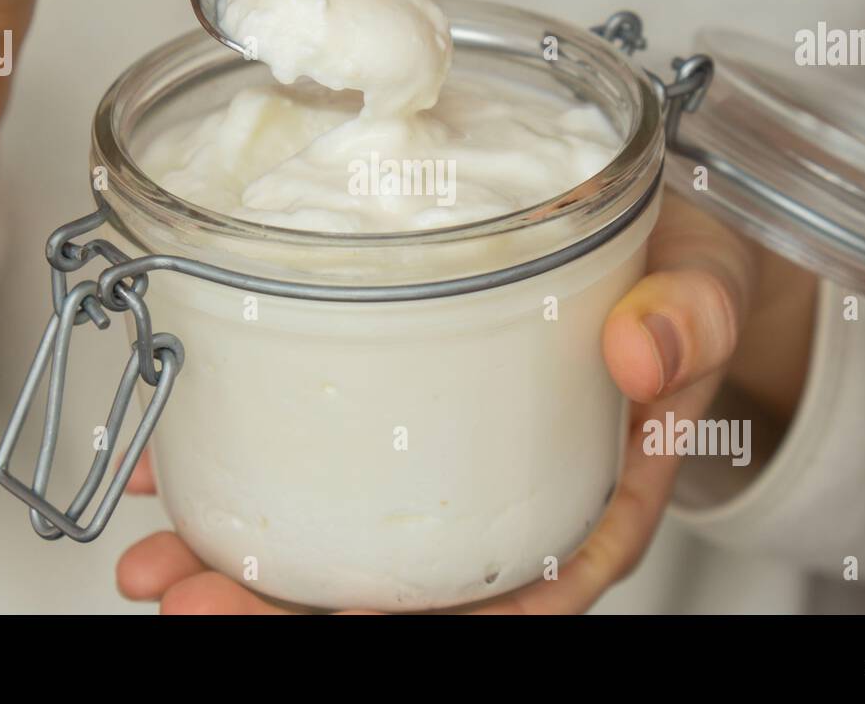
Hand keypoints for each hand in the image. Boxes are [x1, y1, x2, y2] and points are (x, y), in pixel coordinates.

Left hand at [116, 193, 817, 612]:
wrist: (662, 246)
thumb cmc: (684, 287)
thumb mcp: (705, 294)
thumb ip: (688, 322)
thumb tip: (641, 355)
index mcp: (591, 499)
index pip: (515, 592)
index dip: (427, 618)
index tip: (339, 616)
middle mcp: (510, 501)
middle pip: (404, 589)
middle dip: (290, 607)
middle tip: (195, 599)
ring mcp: (454, 465)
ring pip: (349, 540)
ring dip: (246, 559)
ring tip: (159, 555)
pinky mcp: (411, 417)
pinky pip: (328, 467)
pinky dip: (248, 474)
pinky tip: (180, 466)